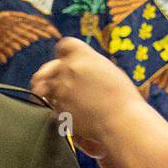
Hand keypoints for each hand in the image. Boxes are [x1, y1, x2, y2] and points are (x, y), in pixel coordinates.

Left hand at [31, 37, 147, 156]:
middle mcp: (69, 68)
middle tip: (64, 84)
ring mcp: (61, 88)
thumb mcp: (107, 70)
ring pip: (46, 87)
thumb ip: (88, 64)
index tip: (67, 62)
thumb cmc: (121, 97)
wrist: (121, 121)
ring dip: (53, 92)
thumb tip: (75, 65)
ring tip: (72, 100)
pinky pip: (52, 105)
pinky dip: (60, 109)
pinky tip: (77, 113)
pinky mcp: (58, 108)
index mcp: (83, 55)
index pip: (64, 46)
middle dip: (52, 74)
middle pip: (49, 67)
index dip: (63, 54)